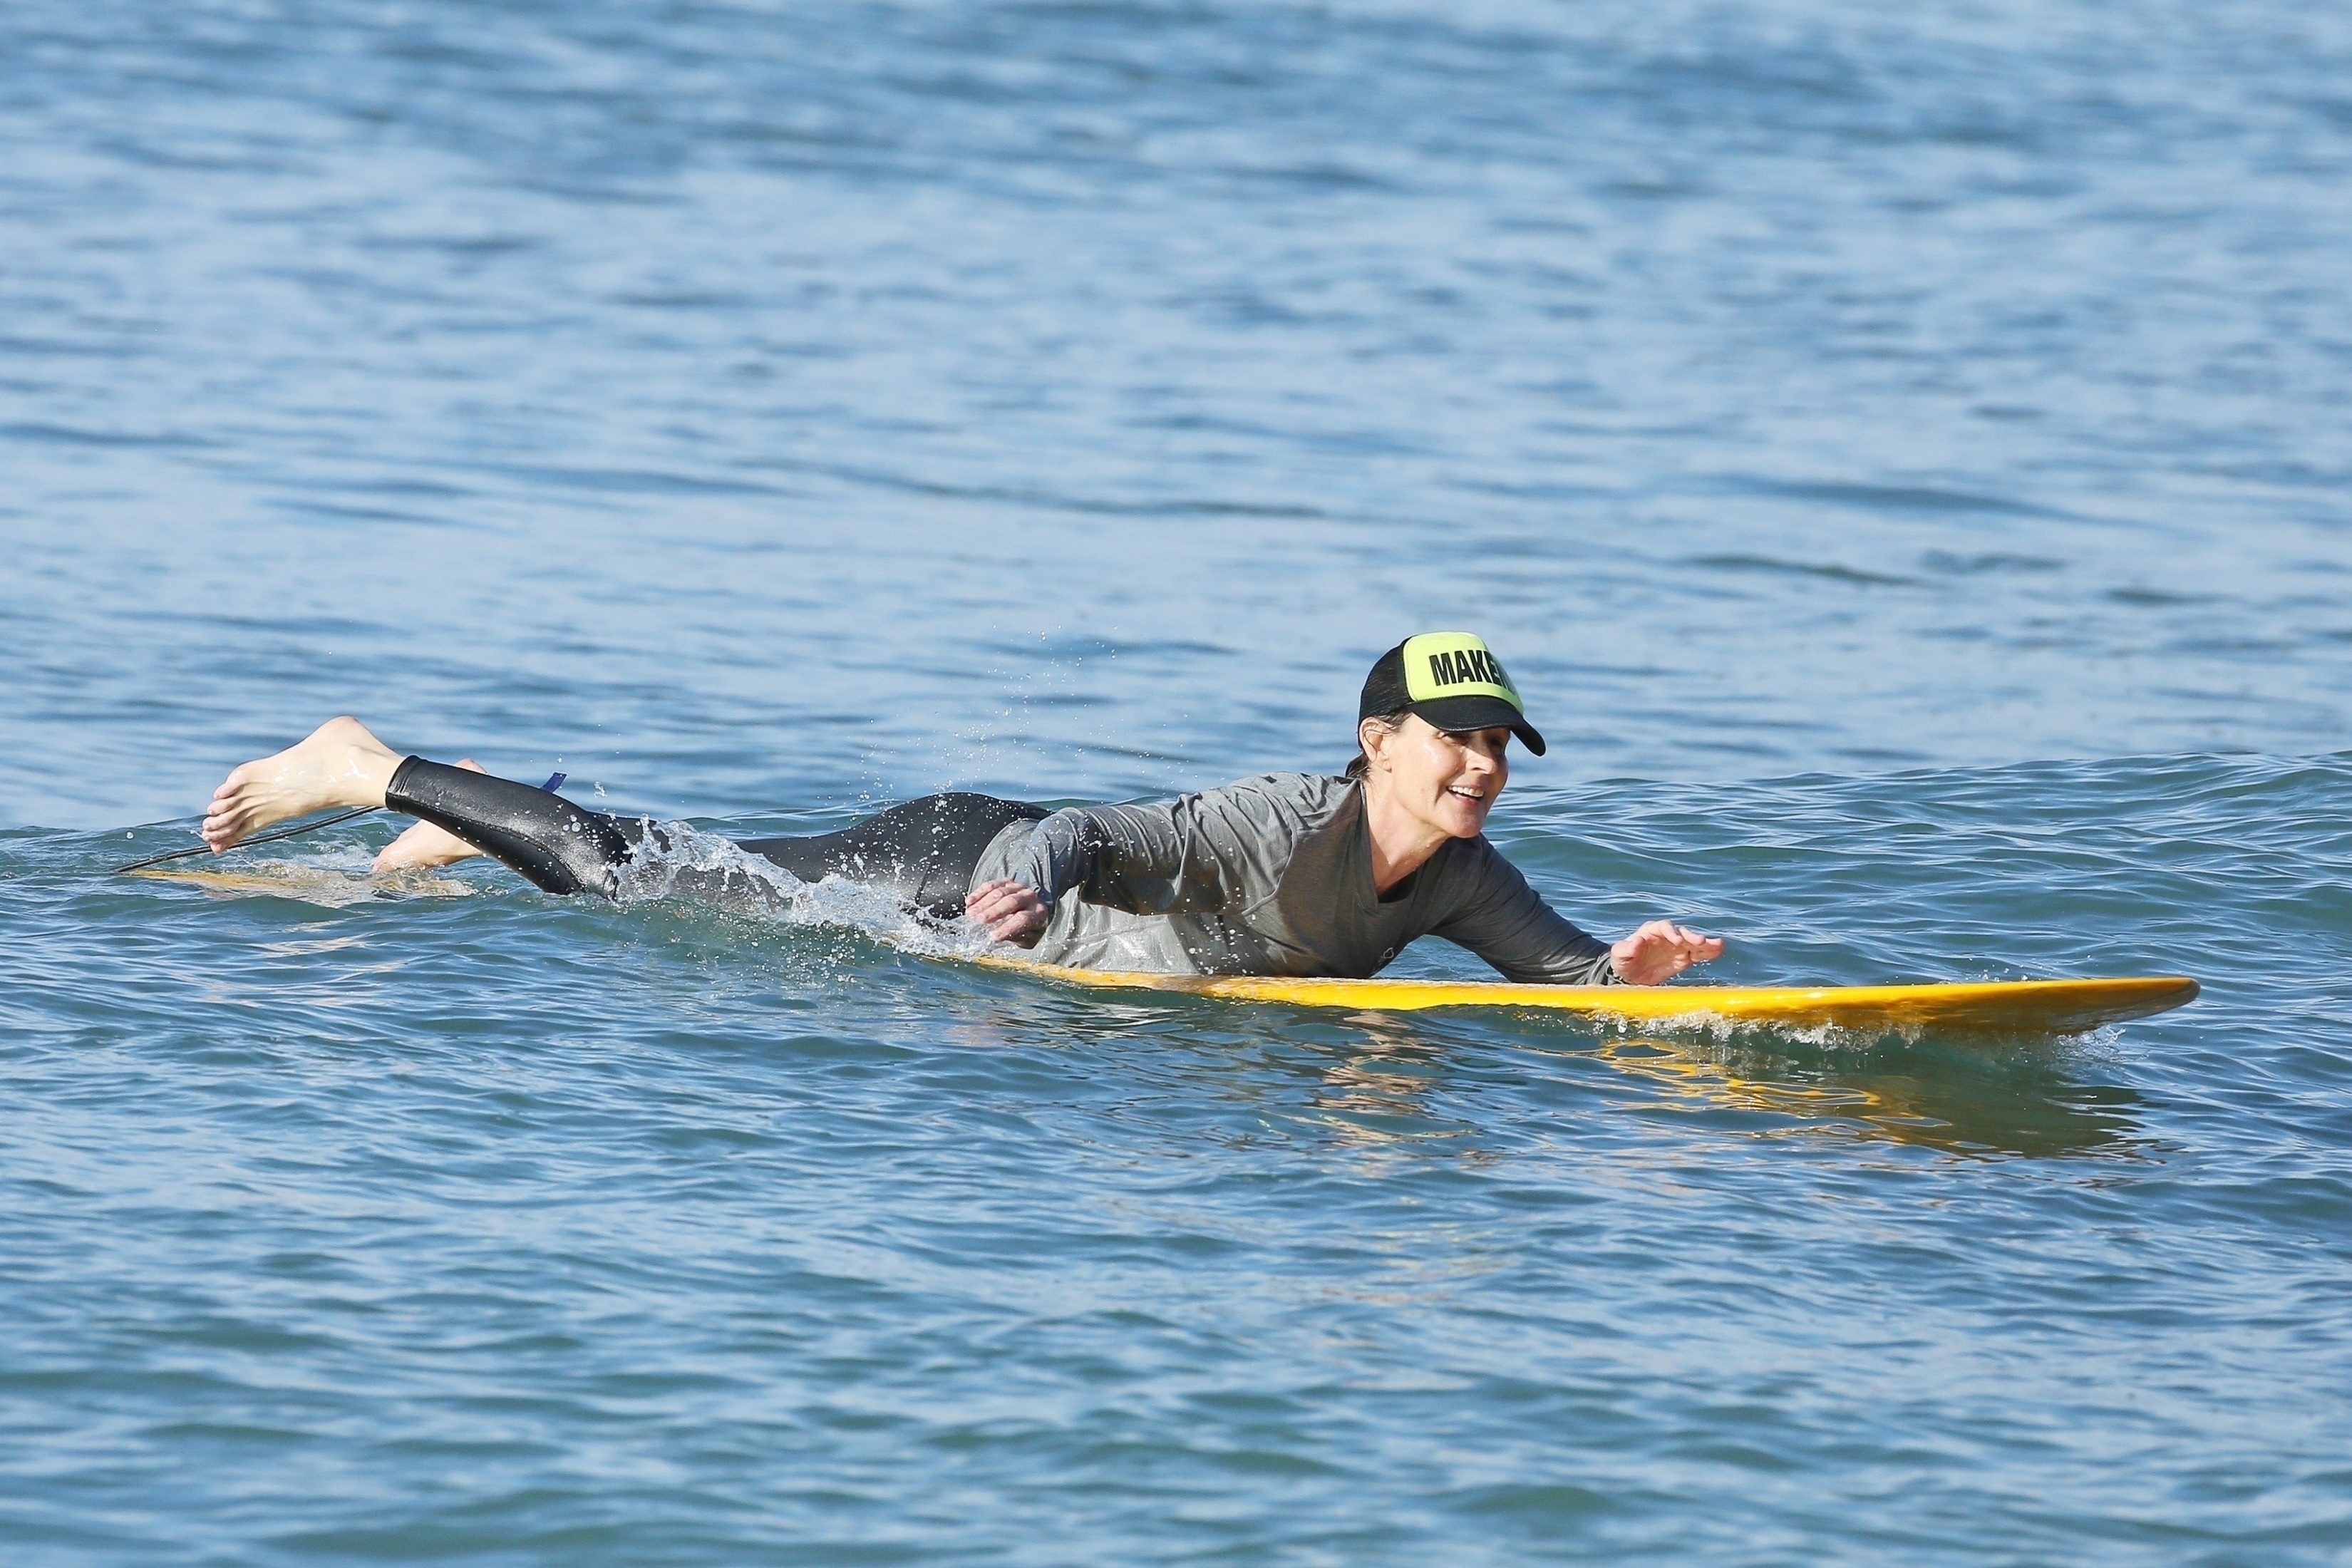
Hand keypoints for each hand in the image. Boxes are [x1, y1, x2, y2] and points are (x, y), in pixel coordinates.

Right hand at [965, 878, 1051, 947]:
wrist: (1033, 908)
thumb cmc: (1029, 928)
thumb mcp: (1029, 938)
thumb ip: (1018, 938)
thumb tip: (1001, 936)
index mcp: (1038, 914)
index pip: (1023, 919)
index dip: (1008, 927)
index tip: (993, 936)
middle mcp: (1030, 898)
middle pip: (1011, 901)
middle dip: (994, 911)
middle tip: (980, 920)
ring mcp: (1018, 887)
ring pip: (1000, 892)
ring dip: (983, 903)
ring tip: (971, 914)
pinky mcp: (1007, 881)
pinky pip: (992, 884)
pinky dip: (979, 893)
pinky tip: (969, 902)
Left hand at [1609, 920, 1724, 984]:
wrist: (1630, 975)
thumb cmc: (1623, 961)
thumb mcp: (1619, 954)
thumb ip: (1627, 948)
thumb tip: (1638, 940)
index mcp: (1651, 931)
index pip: (1664, 927)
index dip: (1671, 932)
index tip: (1677, 940)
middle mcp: (1667, 936)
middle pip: (1682, 932)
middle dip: (1691, 936)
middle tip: (1701, 941)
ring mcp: (1677, 946)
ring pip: (1693, 942)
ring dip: (1705, 943)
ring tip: (1719, 945)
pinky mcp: (1684, 958)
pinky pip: (1698, 954)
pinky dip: (1708, 953)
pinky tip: (1719, 951)